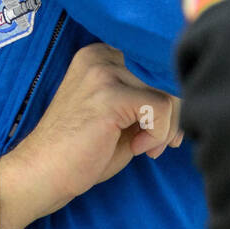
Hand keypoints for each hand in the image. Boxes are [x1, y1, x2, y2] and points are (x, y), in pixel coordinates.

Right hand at [0, 45, 182, 228]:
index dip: (169, 94)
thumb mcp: (118, 114)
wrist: (41, 175)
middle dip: (174, 111)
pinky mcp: (110, 95)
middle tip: (162, 142)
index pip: (157, 61)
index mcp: (101, 54)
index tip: (161, 127)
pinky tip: (139, 148)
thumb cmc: (81, 151)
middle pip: (166, 73)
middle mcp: (102, 55)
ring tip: (147, 147)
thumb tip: (189, 95)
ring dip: (168, 126)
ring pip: (169, 90)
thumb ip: (147, 97)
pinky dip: (159, 134)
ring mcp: (104, 72)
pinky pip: (162, 108)